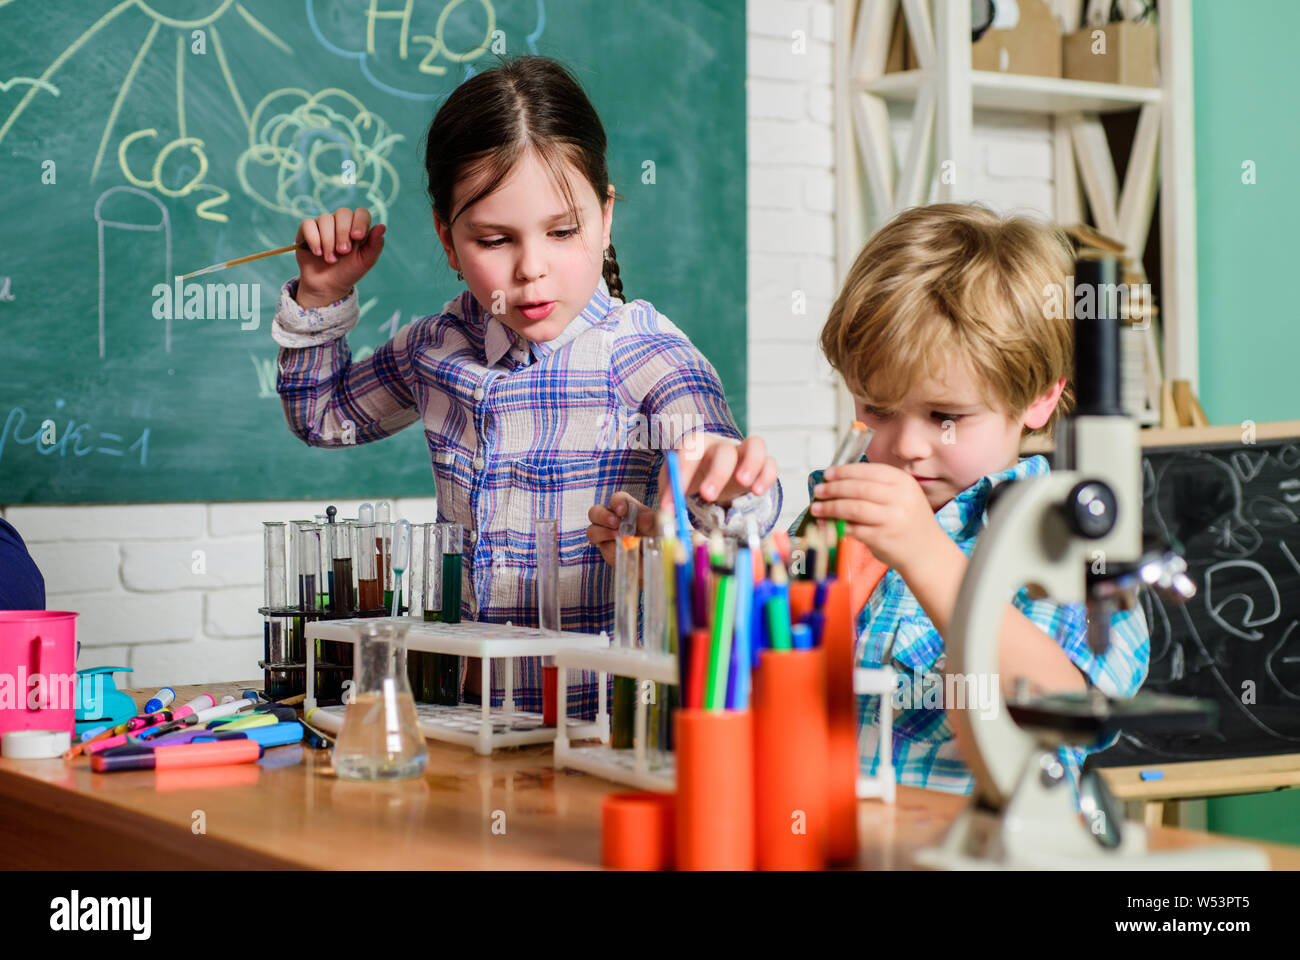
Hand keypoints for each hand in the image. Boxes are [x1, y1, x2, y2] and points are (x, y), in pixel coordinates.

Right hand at [294, 207, 385, 307]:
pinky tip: (318, 253)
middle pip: (343, 213)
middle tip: (343, 252)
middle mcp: (341, 222)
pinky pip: (308, 224)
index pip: (361, 213)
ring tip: (331, 260)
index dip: (359, 222)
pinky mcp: (307, 229)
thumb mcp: (365, 261)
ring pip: (325, 219)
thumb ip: (375, 244)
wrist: (327, 285)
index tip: (357, 237)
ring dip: (328, 241)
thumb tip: (382, 226)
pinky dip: (313, 239)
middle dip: (343, 233)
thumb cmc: (349, 271)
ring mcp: (324, 224)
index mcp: (357, 227)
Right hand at [586, 492, 655, 567]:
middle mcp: (614, 520)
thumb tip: (645, 519)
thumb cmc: (659, 537)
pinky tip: (623, 551)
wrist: (659, 557)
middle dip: (602, 516)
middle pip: (595, 512)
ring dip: (602, 533)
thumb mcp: (660, 528)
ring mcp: (607, 535)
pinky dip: (612, 550)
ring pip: (592, 531)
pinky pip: (603, 549)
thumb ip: (654, 522)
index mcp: (627, 509)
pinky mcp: (608, 550)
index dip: (616, 502)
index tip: (622, 511)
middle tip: (615, 523)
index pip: (616, 499)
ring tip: (618, 537)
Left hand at [656, 433, 777, 512]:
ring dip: (751, 463)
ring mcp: (744, 453)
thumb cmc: (693, 477)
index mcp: (696, 446)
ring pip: (754, 445)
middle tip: (707, 496)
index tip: (673, 501)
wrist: (714, 476)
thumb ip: (669, 495)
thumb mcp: (674, 483)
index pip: (688, 452)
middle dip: (716, 473)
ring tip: (744, 483)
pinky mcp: (761, 463)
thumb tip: (666, 512)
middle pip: (723, 451)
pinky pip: (770, 463)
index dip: (680, 475)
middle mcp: (721, 446)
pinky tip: (757, 492)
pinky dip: (766, 476)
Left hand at [810, 462, 943, 574]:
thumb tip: (838, 481)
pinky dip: (836, 525)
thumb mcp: (902, 497)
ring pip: (853, 508)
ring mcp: (892, 519)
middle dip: (834, 488)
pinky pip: (853, 528)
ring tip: (816, 508)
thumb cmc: (908, 522)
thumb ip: (877, 487)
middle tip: (818, 490)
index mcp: (903, 482)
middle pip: (858, 488)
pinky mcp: (882, 538)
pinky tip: (826, 524)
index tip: (828, 474)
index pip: (869, 471)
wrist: (926, 554)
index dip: (845, 471)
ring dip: (830, 507)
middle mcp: (900, 498)